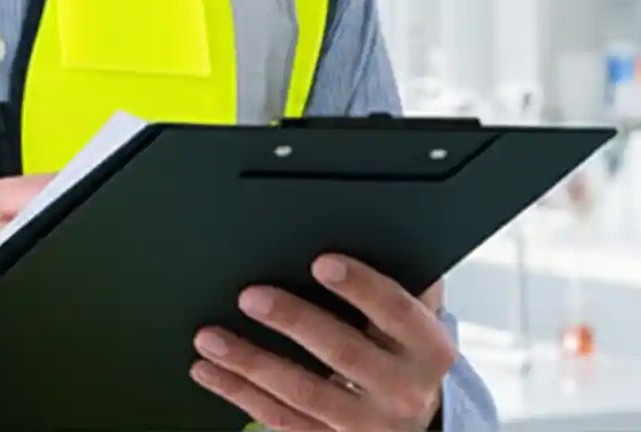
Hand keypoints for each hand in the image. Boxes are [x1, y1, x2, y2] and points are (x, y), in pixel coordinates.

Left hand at [192, 255, 453, 430]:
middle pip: (344, 354)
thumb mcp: (417, 318)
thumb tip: (365, 229)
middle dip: (294, 321)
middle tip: (250, 296)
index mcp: (429, 348)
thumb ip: (401, 279)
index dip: (361, 286)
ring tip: (211, 337)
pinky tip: (211, 371)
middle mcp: (403, 391)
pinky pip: (280, 420)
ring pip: (303, 393)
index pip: (397, 311)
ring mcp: (365, 423)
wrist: (416, 419)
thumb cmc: (407, 351)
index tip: (322, 262)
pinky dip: (240, 393)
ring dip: (251, 362)